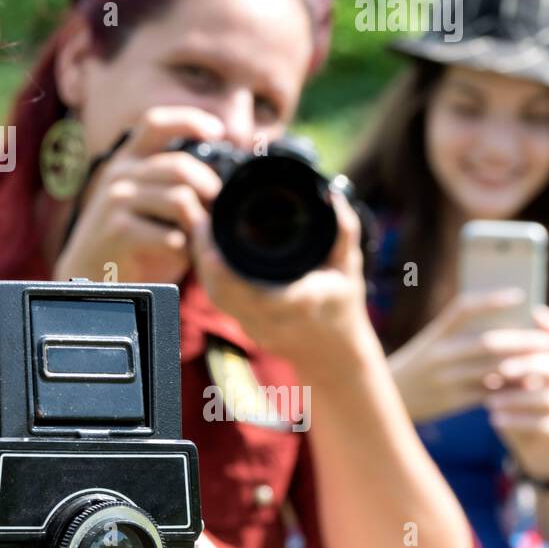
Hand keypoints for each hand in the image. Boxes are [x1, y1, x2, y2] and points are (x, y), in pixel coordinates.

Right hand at [53, 106, 224, 284]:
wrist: (94, 275)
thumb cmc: (133, 238)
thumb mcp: (150, 201)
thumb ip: (176, 183)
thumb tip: (224, 177)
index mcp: (128, 160)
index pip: (156, 122)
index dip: (189, 120)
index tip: (217, 132)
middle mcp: (119, 174)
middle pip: (180, 166)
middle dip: (209, 187)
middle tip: (217, 207)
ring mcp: (116, 200)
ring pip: (180, 199)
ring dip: (199, 220)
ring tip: (199, 235)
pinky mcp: (119, 230)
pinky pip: (170, 234)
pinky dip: (184, 246)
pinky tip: (179, 252)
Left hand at [183, 187, 373, 375]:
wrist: (336, 353)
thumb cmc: (343, 305)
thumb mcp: (349, 266)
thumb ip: (343, 230)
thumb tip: (330, 193)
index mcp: (299, 303)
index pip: (252, 290)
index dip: (223, 268)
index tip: (210, 236)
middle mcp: (273, 319)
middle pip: (222, 290)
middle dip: (204, 255)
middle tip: (199, 220)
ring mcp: (256, 327)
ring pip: (216, 296)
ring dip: (203, 263)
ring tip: (200, 229)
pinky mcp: (246, 327)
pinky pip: (220, 300)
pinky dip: (209, 275)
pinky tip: (206, 251)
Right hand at [388, 292, 548, 425]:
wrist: (390, 396)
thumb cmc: (418, 365)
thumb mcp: (430, 344)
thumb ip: (460, 336)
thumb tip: (506, 329)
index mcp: (434, 334)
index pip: (463, 309)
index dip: (490, 300)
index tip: (518, 295)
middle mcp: (438, 353)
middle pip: (487, 343)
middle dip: (521, 341)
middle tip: (546, 340)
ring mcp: (444, 378)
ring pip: (492, 369)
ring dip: (521, 366)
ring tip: (543, 362)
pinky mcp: (451, 401)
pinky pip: (488, 393)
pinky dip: (509, 388)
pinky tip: (525, 385)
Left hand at [485, 305, 548, 481]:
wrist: (530, 449)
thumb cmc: (512, 406)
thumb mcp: (507, 383)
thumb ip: (502, 360)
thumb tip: (477, 333)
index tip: (534, 312)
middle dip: (529, 365)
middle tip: (501, 369)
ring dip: (517, 397)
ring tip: (489, 402)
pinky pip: (545, 425)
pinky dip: (518, 420)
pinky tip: (494, 419)